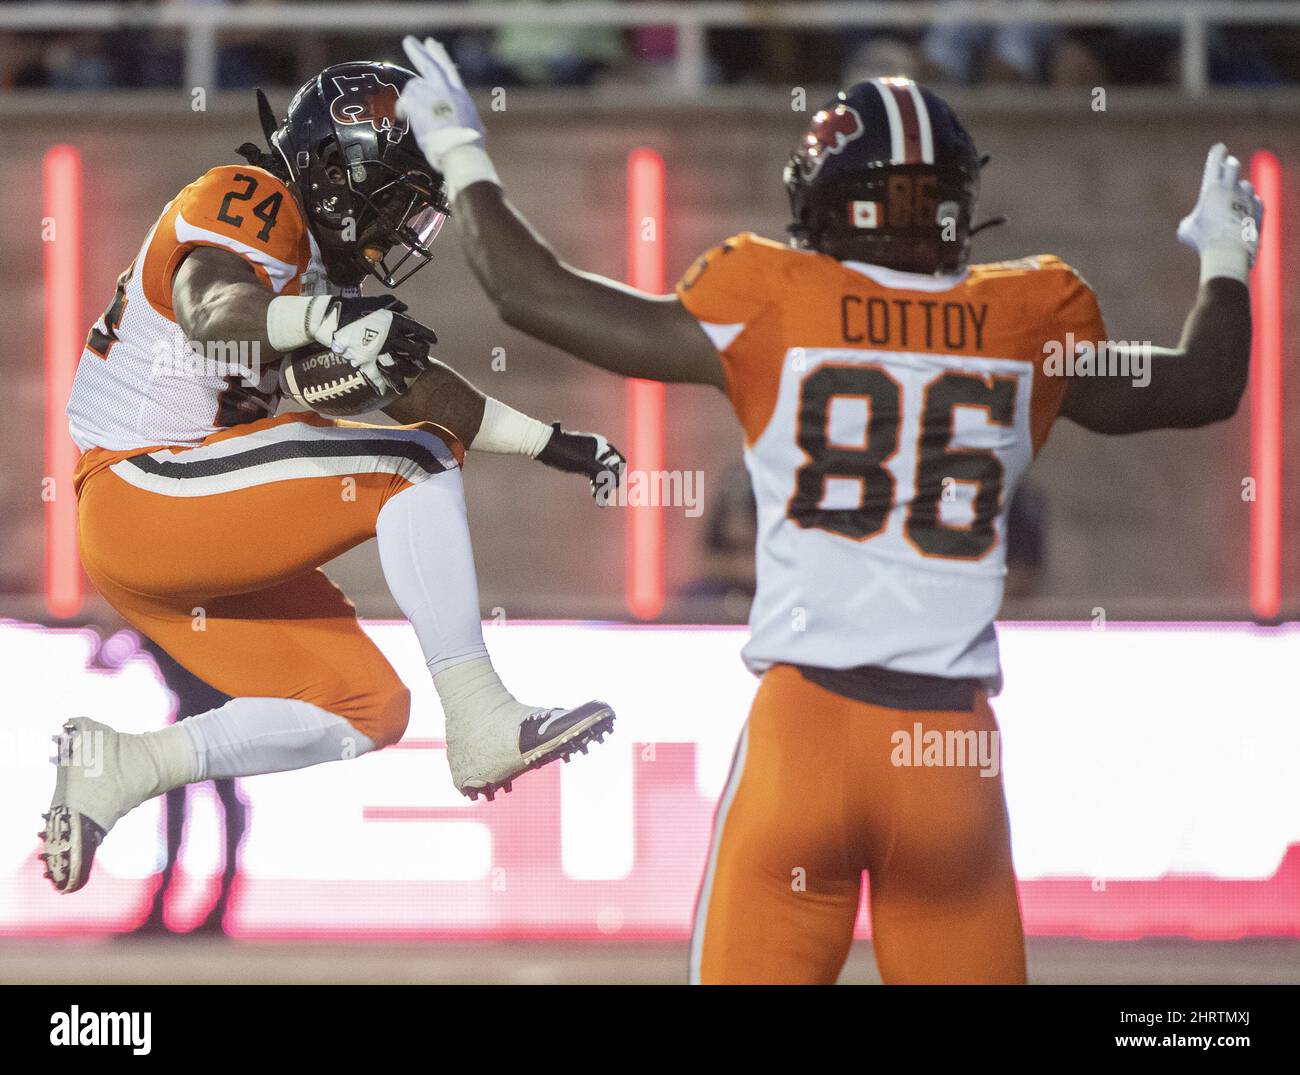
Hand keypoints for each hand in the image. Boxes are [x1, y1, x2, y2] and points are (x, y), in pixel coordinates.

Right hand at [315, 295, 437, 393]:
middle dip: (421, 358)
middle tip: (424, 364)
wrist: (332, 317)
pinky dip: (380, 385)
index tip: (434, 340)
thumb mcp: (375, 302)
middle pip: (413, 351)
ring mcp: (379, 351)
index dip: (428, 335)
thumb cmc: (354, 307)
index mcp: (395, 322)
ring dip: (405, 375)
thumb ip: (392, 304)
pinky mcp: (365, 360)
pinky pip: (375, 376)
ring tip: (411, 380)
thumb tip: (405, 308)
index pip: (418, 329)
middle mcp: (390, 338)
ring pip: (398, 367)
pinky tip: (385, 392)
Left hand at [397, 36, 484, 171]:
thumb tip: (477, 128)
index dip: (439, 55)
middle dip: (418, 52)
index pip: (449, 69)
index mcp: (461, 96)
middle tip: (409, 41)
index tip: (432, 44)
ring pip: (414, 85)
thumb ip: (470, 121)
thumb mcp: (477, 129)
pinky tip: (403, 116)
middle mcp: (446, 90)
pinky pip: (404, 100)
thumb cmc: (470, 147)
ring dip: (410, 96)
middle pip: (429, 65)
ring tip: (406, 106)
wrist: (459, 151)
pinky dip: (403, 108)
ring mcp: (431, 94)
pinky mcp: (417, 103)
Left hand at [537, 423, 626, 504]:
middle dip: (609, 485)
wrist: (543, 446)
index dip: (618, 476)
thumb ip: (601, 471)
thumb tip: (615, 481)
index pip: (619, 463)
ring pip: (603, 476)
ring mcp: (591, 458)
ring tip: (600, 502)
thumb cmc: (563, 451)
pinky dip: (596, 486)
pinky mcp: (583, 464)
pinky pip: (594, 477)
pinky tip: (596, 497)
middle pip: (611, 471)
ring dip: (603, 488)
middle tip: (604, 498)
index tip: (612, 487)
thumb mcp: (584, 462)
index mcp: (601, 446)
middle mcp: (599, 451)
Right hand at [1177, 143, 1263, 278]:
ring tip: (1233, 200)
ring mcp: (1247, 197)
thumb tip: (1193, 222)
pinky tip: (1244, 211)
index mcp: (1211, 189)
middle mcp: (1231, 188)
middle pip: (1233, 166)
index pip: (1216, 161)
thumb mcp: (1186, 230)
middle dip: (1230, 165)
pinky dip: (1250, 204)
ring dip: (1239, 190)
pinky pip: (1255, 201)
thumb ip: (1192, 219)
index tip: (1220, 148)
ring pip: (1245, 186)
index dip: (1217, 152)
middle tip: (1227, 167)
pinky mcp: (1258, 209)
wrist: (1229, 251)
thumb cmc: (1204, 240)